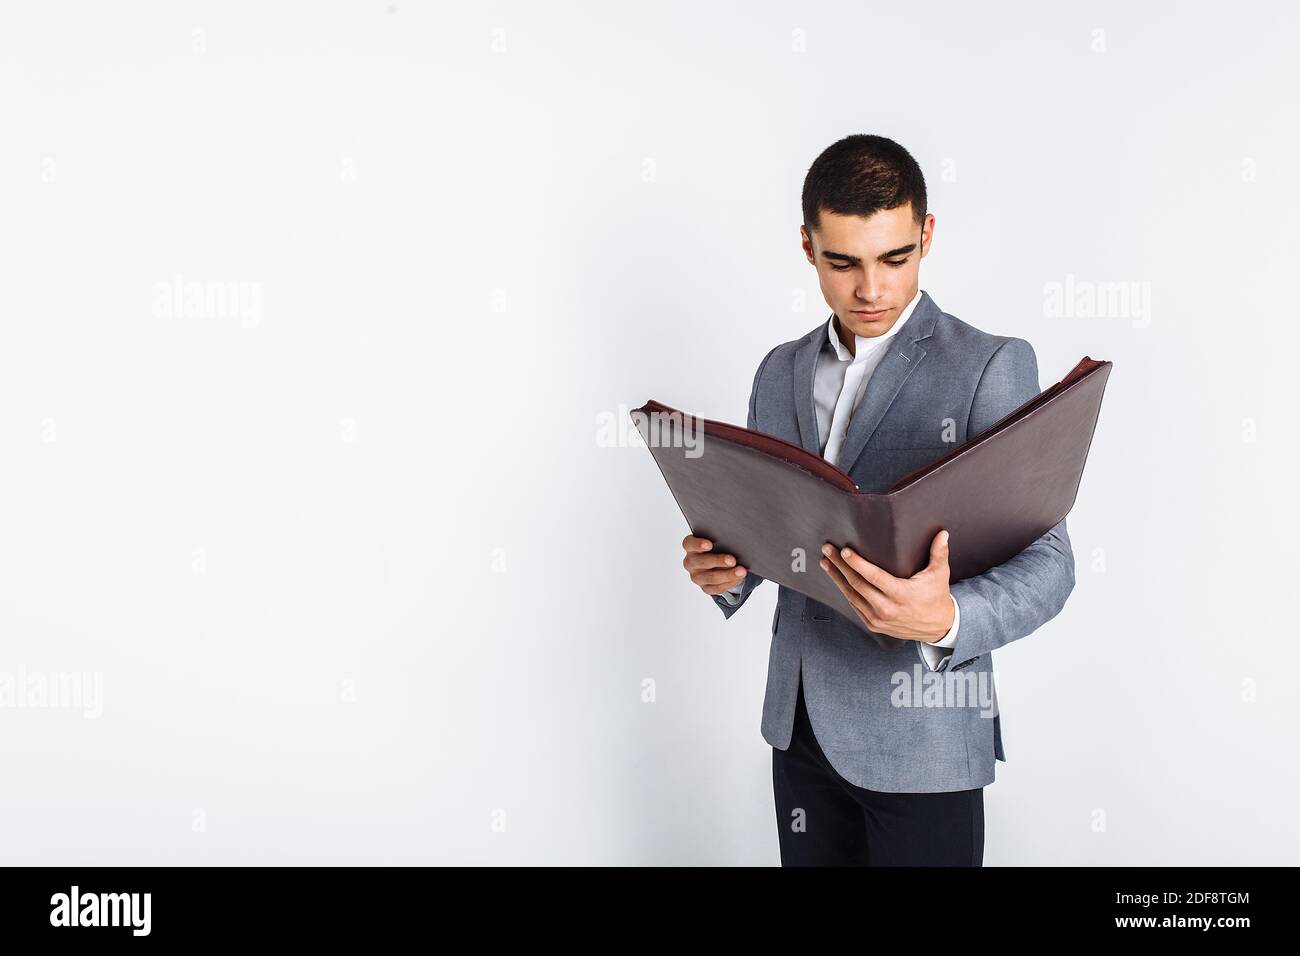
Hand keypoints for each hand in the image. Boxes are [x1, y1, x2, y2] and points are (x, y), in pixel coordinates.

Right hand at [681, 535, 748, 595]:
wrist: (721, 563)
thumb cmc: (719, 546)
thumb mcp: (719, 539)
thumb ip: (722, 538)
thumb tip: (735, 539)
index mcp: (691, 547)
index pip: (689, 544)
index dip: (698, 544)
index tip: (709, 544)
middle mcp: (691, 562)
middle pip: (702, 562)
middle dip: (718, 561)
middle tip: (732, 560)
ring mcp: (697, 576)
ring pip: (711, 577)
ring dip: (727, 575)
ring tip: (741, 571)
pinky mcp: (705, 587)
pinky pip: (716, 588)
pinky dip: (729, 583)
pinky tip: (738, 578)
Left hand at [818, 530, 954, 642]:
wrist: (938, 628)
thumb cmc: (937, 598)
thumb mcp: (939, 575)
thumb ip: (939, 553)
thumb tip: (942, 533)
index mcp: (901, 594)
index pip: (873, 576)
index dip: (857, 564)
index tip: (845, 551)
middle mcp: (887, 608)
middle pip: (856, 584)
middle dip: (839, 566)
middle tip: (828, 550)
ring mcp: (878, 618)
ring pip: (851, 596)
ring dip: (837, 578)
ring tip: (826, 563)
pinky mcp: (874, 625)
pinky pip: (855, 607)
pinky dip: (846, 592)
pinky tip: (838, 580)